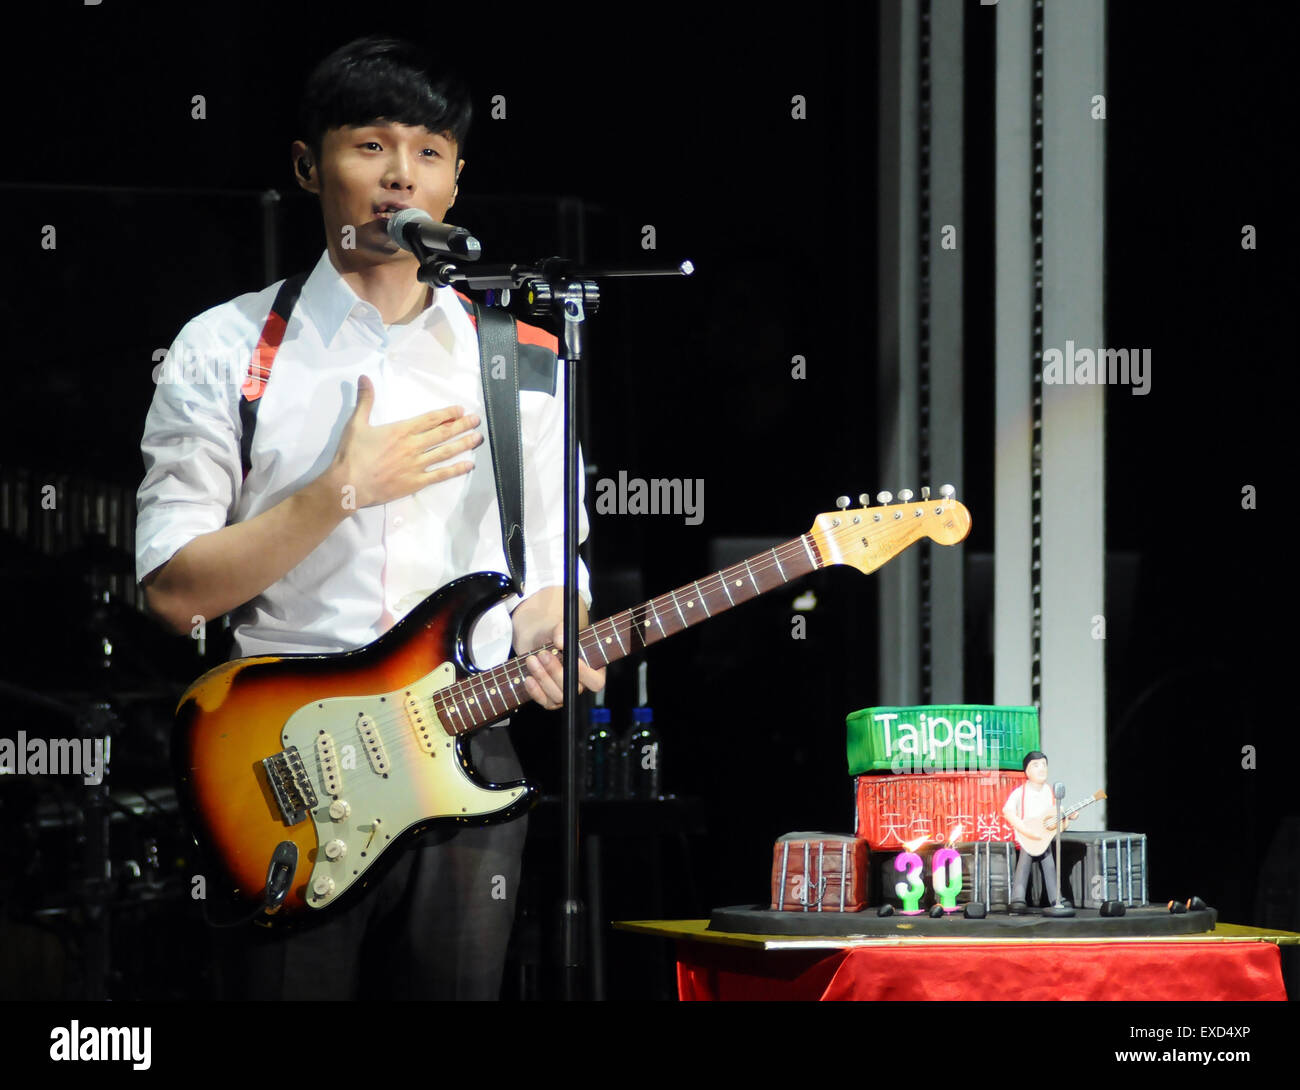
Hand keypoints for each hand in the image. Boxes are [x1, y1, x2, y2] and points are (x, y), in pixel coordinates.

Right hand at [327, 375, 482, 508]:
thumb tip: (363, 378)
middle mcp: (413, 446)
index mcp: (401, 430)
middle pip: (443, 433)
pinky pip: (441, 475)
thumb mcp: (356, 423)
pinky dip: (456, 469)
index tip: (461, 410)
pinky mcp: (416, 482)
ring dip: (463, 444)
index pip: (430, 419)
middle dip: (462, 425)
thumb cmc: (352, 455)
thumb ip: (365, 400)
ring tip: (478, 438)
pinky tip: (469, 465)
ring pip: (446, 452)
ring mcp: (417, 465)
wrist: (349, 485)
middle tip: (476, 420)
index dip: (448, 413)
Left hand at [522, 621, 606, 709]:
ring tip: (531, 660)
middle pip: (574, 689)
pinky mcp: (549, 699)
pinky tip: (528, 678)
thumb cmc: (553, 634)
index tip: (570, 658)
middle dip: (556, 672)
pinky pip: (545, 701)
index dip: (585, 673)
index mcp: (593, 669)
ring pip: (558, 696)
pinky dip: (535, 691)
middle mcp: (580, 684)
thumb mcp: (557, 628)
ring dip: (543, 678)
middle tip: (543, 655)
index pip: (596, 681)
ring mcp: (565, 693)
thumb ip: (560, 631)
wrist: (536, 640)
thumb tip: (560, 642)